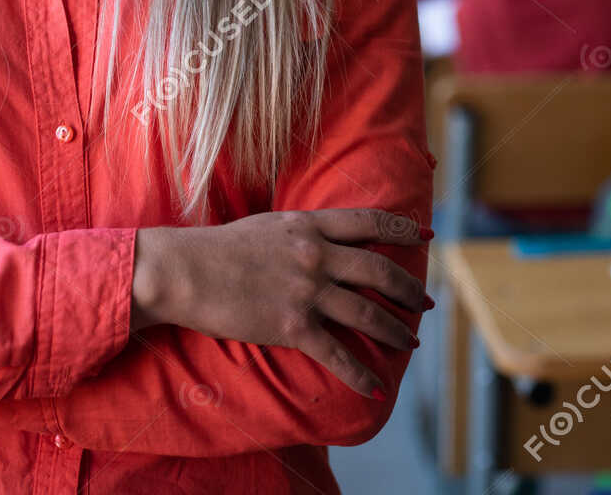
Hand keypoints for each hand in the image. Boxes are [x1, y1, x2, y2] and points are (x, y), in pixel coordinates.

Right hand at [131, 209, 432, 396]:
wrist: (185, 271)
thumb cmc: (220, 247)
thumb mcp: (269, 225)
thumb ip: (302, 230)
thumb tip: (325, 235)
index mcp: (310, 226)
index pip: (370, 222)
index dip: (402, 228)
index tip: (424, 237)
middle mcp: (316, 255)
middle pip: (380, 270)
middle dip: (409, 289)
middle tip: (424, 302)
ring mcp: (306, 291)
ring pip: (368, 313)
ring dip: (395, 330)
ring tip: (410, 341)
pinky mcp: (292, 326)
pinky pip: (337, 354)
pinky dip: (361, 374)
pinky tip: (376, 388)